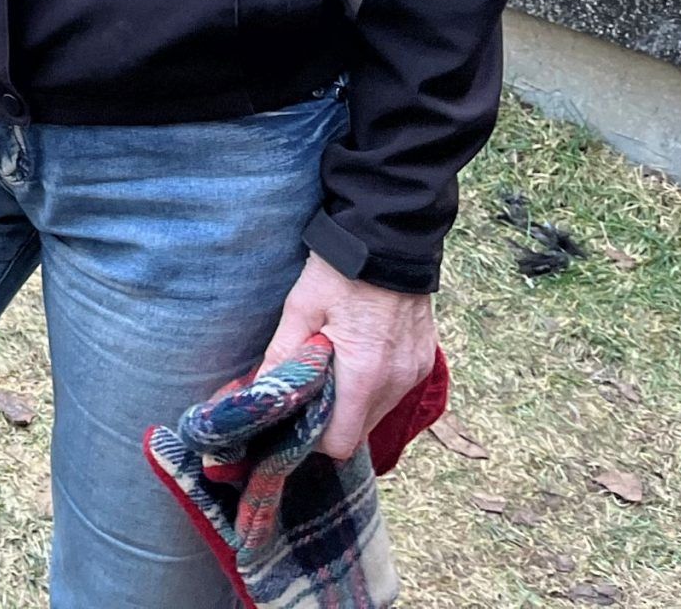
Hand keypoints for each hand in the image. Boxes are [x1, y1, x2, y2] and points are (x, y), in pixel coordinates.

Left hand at [258, 251, 437, 459]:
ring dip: (353, 401)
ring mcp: (415, 371)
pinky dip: (374, 385)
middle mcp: (397, 381)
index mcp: (365, 375)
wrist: (388, 239)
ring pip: (378, 411)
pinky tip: (357, 355)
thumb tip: (256, 390)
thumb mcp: (301, 309)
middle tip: (308, 390)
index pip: (342, 442)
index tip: (296, 416)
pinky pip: (395, 389)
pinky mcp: (424, 359)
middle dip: (332, 420)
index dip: (315, 438)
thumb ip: (281, 355)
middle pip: (360, 429)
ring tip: (332, 367)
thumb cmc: (340, 272)